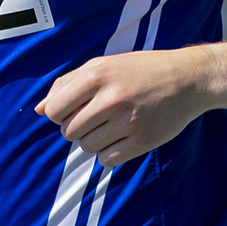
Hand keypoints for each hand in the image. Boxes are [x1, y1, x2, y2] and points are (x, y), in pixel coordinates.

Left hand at [34, 50, 213, 168]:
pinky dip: (108, 153)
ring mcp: (128, 122)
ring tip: (109, 126)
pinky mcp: (143, 141)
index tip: (72, 109)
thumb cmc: (140, 70)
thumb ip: (67, 83)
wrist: (188, 79)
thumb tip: (38, 109)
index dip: (58, 113)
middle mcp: (111, 99)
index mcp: (97, 75)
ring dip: (92, 141)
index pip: (53, 109)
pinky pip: (107, 160)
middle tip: (95, 118)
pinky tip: (120, 138)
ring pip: (86, 147)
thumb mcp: (103, 65)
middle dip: (76, 128)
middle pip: (69, 131)